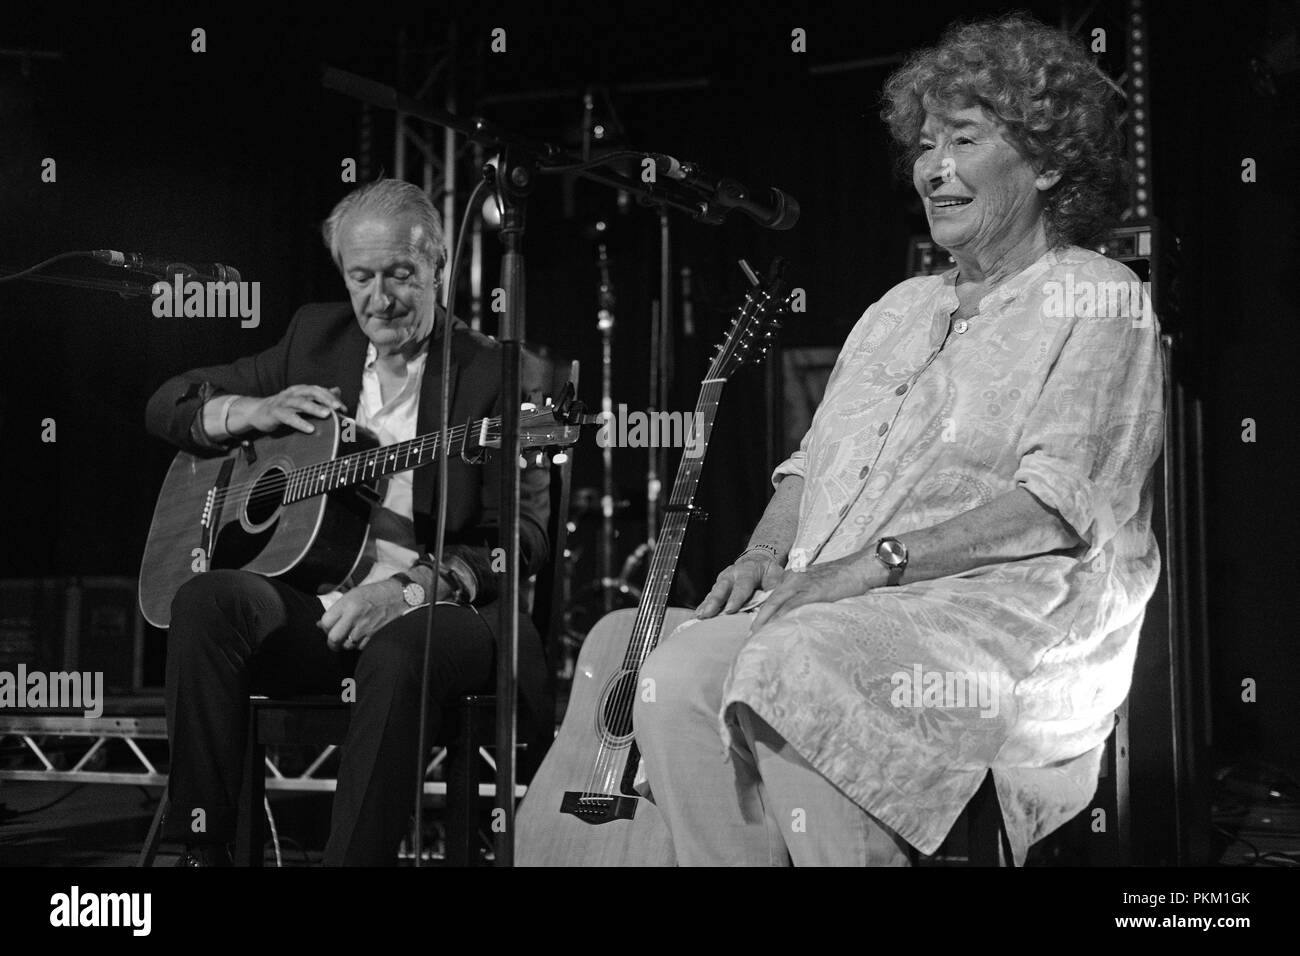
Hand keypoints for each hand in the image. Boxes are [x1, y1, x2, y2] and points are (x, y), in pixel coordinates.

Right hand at [230, 384, 345, 435]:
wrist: (256, 411)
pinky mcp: (275, 413)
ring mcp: (283, 402)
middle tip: (338, 408)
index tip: (344, 408)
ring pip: (300, 403)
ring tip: (327, 414)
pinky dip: (300, 422)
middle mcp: (292, 393)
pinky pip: (288, 417)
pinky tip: (310, 429)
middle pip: (311, 392)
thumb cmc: (282, 407)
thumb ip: (319, 396)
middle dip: (326, 399)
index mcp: (300, 390)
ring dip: (314, 408)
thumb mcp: (301, 400)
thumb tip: (337, 390)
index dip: (332, 398)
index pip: (319, 390)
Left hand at [318, 581, 407, 651]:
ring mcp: (365, 627)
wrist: (399, 595)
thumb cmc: (375, 593)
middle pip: (333, 638)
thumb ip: (337, 609)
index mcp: (348, 603)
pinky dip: (359, 644)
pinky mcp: (375, 635)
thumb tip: (320, 624)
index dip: (325, 627)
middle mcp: (355, 616)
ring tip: (351, 636)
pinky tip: (362, 636)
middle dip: (332, 642)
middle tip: (334, 641)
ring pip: (347, 645)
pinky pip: (360, 647)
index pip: (326, 622)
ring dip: (346, 643)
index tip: (328, 628)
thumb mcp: (353, 594)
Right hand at [695, 551, 783, 618]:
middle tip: (708, 614)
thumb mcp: (776, 576)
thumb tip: (774, 606)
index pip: (742, 584)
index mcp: (748, 570)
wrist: (757, 562)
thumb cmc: (767, 572)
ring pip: (713, 593)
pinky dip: (703, 607)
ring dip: (706, 605)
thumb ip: (774, 590)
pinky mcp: (717, 589)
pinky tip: (698, 616)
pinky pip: (709, 598)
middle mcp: (732, 574)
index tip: (730, 609)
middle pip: (722, 587)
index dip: (736, 597)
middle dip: (714, 601)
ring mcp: (722, 581)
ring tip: (700, 617)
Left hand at [748, 555, 878, 631]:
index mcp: (791, 578)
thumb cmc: (840, 579)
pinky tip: (775, 629)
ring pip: (776, 605)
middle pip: (769, 603)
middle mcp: (791, 580)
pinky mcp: (812, 592)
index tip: (754, 629)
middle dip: (758, 621)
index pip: (771, 598)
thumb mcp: (815, 585)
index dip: (761, 615)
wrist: (858, 568)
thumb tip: (794, 617)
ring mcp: (801, 585)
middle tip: (749, 638)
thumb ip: (803, 597)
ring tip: (757, 638)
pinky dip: (781, 618)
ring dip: (765, 622)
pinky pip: (792, 606)